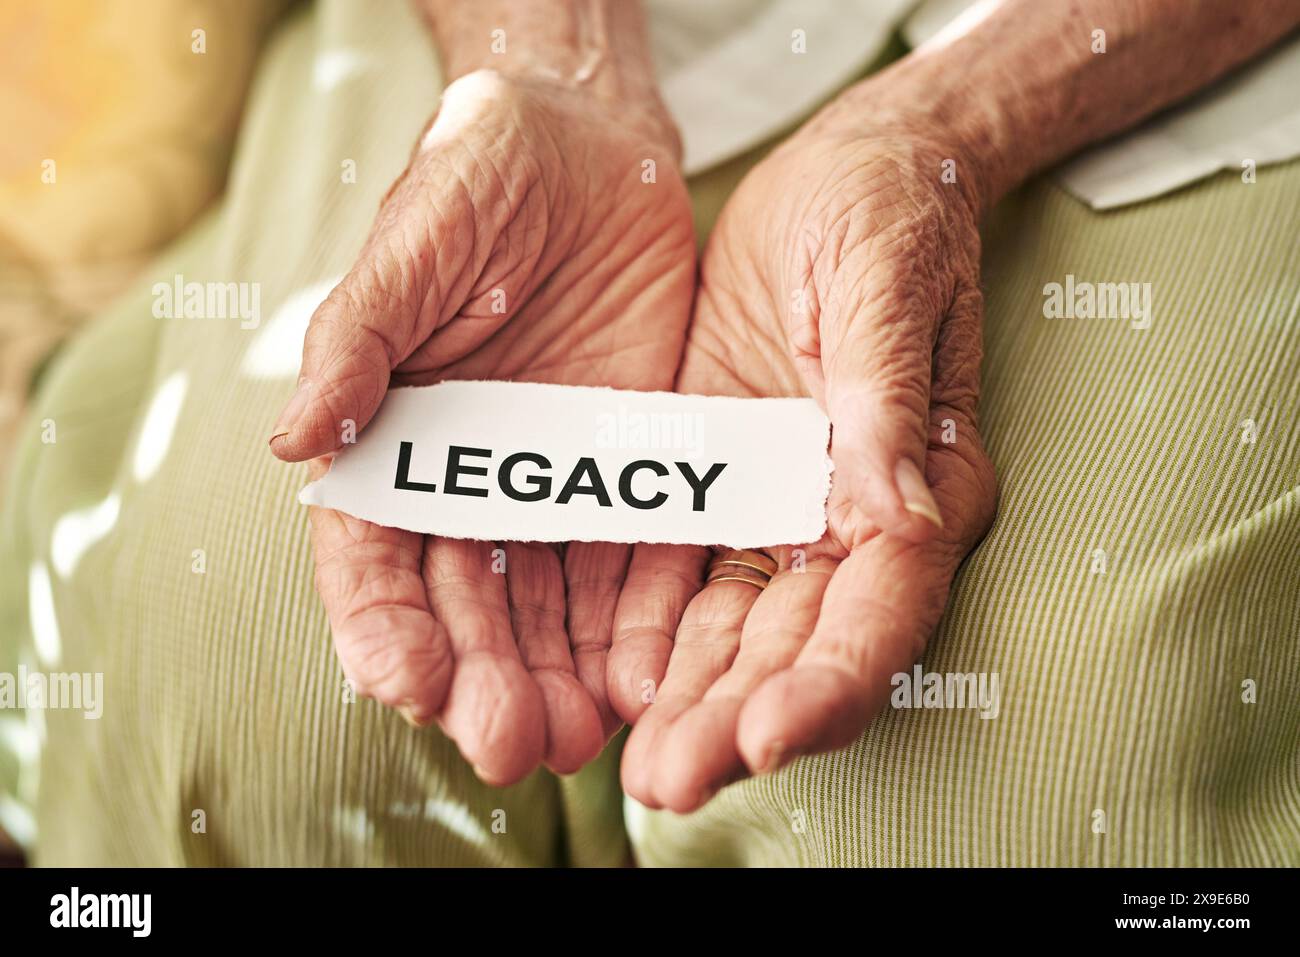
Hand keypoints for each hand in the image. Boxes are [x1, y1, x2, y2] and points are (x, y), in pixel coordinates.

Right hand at [270, 69, 693, 784]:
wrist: (599, 146)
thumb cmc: (484, 174)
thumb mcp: (417, 239)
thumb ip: (360, 335)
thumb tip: (294, 436)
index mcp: (393, 434)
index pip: (373, 551)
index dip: (383, 622)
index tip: (406, 681)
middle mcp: (468, 476)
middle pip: (463, 604)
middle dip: (480, 680)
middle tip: (510, 743)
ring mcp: (550, 482)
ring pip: (543, 607)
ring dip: (554, 679)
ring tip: (576, 740)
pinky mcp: (626, 473)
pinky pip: (626, 564)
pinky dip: (628, 628)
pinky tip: (639, 679)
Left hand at [607, 110, 997, 810]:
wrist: (843, 175)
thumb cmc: (884, 212)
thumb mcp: (883, 282)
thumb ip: (884, 398)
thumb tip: (898, 508)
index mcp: (923, 478)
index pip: (884, 601)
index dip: (836, 677)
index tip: (771, 733)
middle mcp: (856, 517)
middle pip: (802, 642)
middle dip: (738, 717)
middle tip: (670, 778)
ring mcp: (784, 509)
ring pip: (736, 630)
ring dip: (689, 700)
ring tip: (635, 764)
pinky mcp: (722, 486)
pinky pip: (681, 573)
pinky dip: (648, 632)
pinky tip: (607, 680)